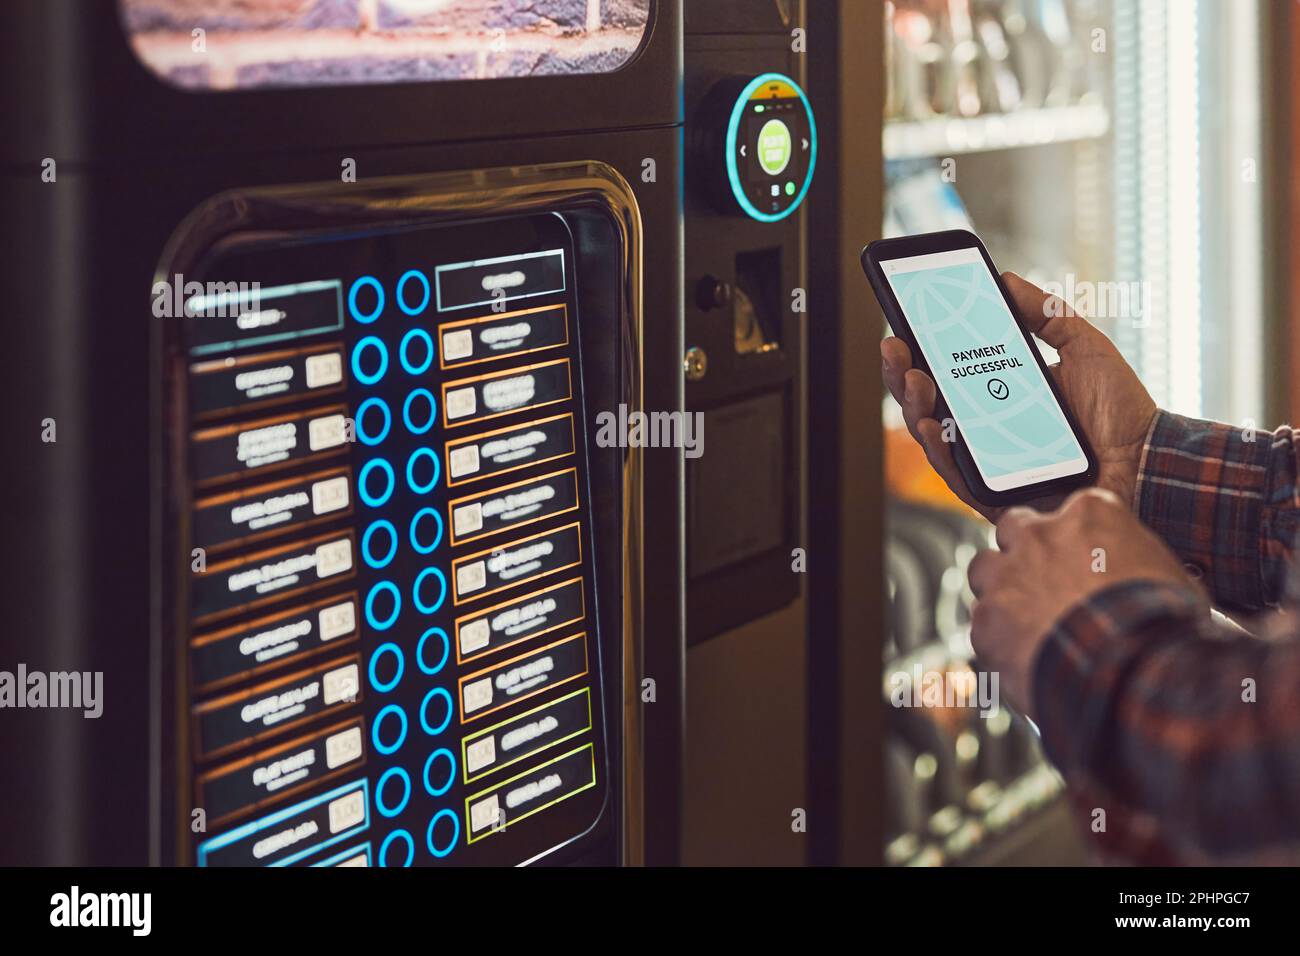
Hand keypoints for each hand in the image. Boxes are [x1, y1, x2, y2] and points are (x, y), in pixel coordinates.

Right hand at [881, 272, 1157, 520]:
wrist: (1150, 458)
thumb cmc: (1121, 410)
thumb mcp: (1082, 346)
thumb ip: (1045, 314)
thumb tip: (1006, 279)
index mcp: (1002, 394)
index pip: (949, 372)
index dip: (920, 350)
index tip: (904, 322)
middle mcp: (989, 428)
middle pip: (930, 403)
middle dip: (904, 373)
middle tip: (896, 346)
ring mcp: (990, 461)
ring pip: (934, 437)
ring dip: (914, 406)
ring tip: (913, 378)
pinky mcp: (998, 493)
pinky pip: (957, 477)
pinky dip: (939, 451)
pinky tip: (930, 425)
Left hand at [966, 488, 1205, 714]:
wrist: (1132, 670)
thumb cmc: (1162, 625)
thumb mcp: (1168, 576)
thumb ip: (1133, 562)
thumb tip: (1134, 579)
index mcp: (1090, 513)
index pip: (1070, 512)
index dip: (1072, 540)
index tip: (1079, 560)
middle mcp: (1040, 534)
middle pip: (1014, 530)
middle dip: (1023, 553)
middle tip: (1041, 584)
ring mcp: (1006, 575)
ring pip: (984, 570)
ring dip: (1000, 590)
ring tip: (1026, 622)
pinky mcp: (986, 619)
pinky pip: (982, 623)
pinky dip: (998, 640)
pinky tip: (1023, 658)